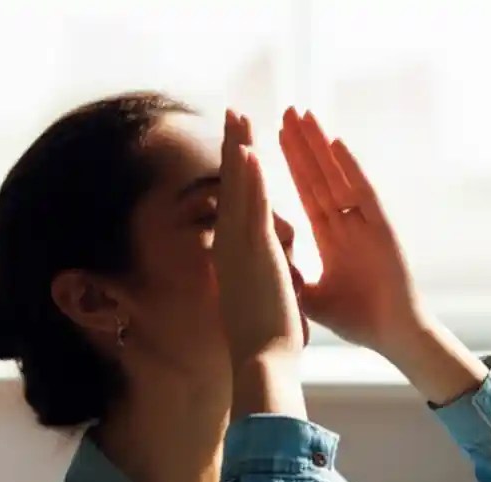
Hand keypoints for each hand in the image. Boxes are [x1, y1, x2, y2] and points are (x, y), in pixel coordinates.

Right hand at [214, 110, 306, 414]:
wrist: (260, 360)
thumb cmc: (261, 340)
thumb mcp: (255, 298)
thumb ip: (253, 278)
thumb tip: (255, 273)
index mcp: (232, 256)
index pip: (232, 204)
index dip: (234, 172)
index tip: (237, 147)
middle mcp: (229, 245)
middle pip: (230, 186)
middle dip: (232, 147)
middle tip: (232, 112)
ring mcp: (239, 246)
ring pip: (238, 188)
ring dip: (238, 148)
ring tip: (237, 114)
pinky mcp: (256, 252)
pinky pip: (253, 205)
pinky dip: (251, 177)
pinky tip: (250, 150)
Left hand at [278, 107, 423, 354]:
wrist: (392, 336)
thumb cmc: (359, 320)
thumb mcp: (313, 297)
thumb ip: (293, 277)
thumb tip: (265, 265)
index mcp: (333, 238)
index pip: (307, 194)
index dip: (291, 167)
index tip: (274, 138)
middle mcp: (349, 224)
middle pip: (321, 176)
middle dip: (304, 146)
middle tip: (287, 110)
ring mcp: (366, 223)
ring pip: (339, 176)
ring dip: (322, 146)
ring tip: (304, 114)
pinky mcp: (382, 228)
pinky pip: (364, 193)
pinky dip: (352, 168)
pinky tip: (337, 144)